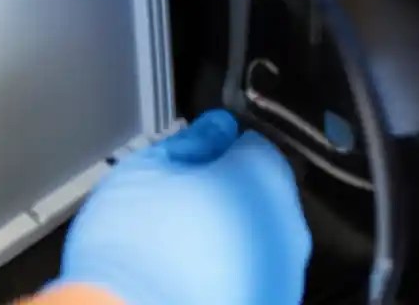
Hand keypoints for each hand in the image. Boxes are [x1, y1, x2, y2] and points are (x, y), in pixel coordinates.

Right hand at [53, 110, 310, 304]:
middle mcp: (284, 228)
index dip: (223, 147)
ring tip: (179, 243)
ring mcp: (282, 274)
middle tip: (180, 200)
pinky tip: (190, 274)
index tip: (199, 155)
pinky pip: (256, 275)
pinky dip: (231, 271)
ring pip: (262, 238)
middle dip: (229, 193)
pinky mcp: (272, 302)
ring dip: (231, 234)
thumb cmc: (134, 251)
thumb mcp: (146, 173)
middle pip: (264, 194)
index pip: (256, 146)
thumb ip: (190, 143)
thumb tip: (213, 131)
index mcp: (258, 181)